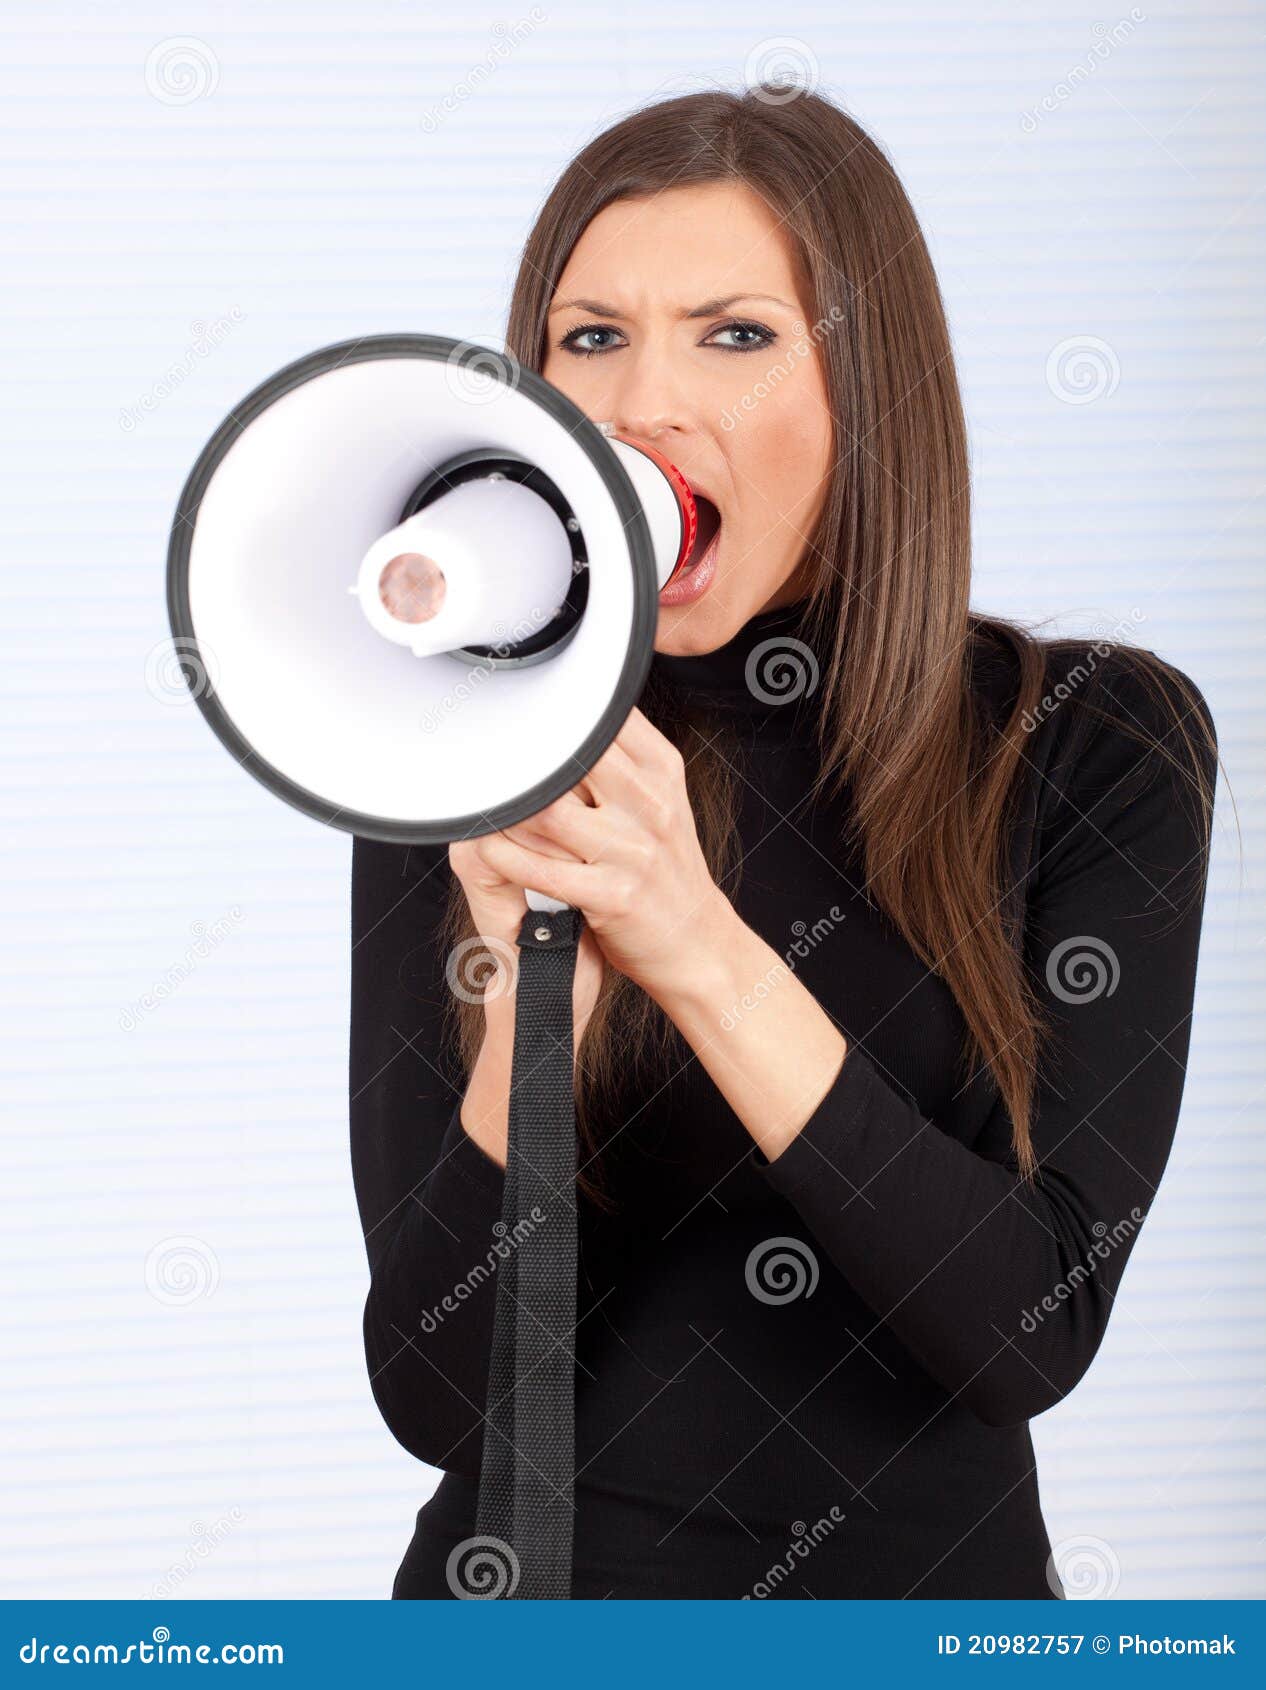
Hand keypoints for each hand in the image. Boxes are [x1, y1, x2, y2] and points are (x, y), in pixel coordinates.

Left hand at [468, 706, 732, 1002]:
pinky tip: (487, 846)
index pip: (601, 719)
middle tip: (487, 758)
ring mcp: (634, 850)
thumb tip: (566, 719)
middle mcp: (651, 804)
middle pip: (569, 757)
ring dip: (507, 809)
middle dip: (523, 759)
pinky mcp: (615, 895)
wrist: (699, 942)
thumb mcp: (661, 800)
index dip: (554, 715)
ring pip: (548, 811)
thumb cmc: (668, 870)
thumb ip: (621, 759)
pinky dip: (506, 855)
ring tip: (483, 802)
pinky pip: (543, 869)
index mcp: (660, 770)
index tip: (522, 718)